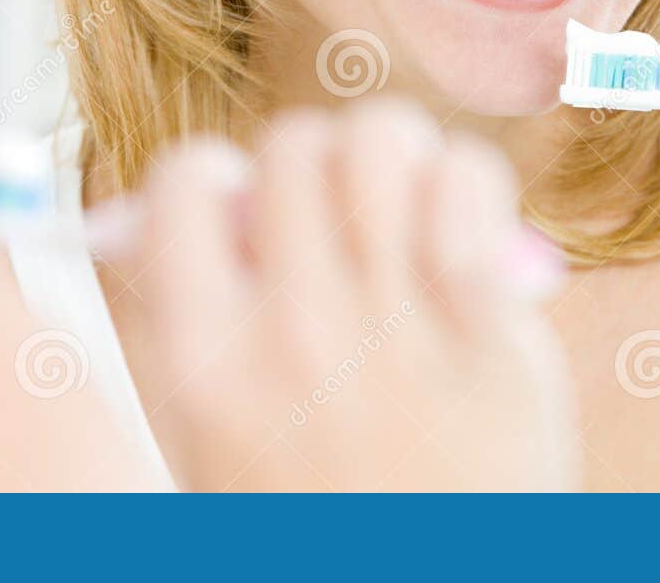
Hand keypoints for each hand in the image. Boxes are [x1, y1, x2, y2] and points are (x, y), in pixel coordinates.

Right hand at [126, 99, 575, 491]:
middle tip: (350, 212)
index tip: (252, 209)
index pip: (186, 179)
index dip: (220, 177)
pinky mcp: (492, 338)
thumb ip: (186, 315)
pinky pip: (470, 185)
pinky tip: (471, 234)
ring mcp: (397, 334)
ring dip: (400, 159)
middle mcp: (294, 336)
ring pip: (383, 140)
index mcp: (206, 362)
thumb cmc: (322, 519)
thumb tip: (166, 198)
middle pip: (295, 142)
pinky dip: (470, 186)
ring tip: (413, 211)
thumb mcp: (213, 440)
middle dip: (322, 162)